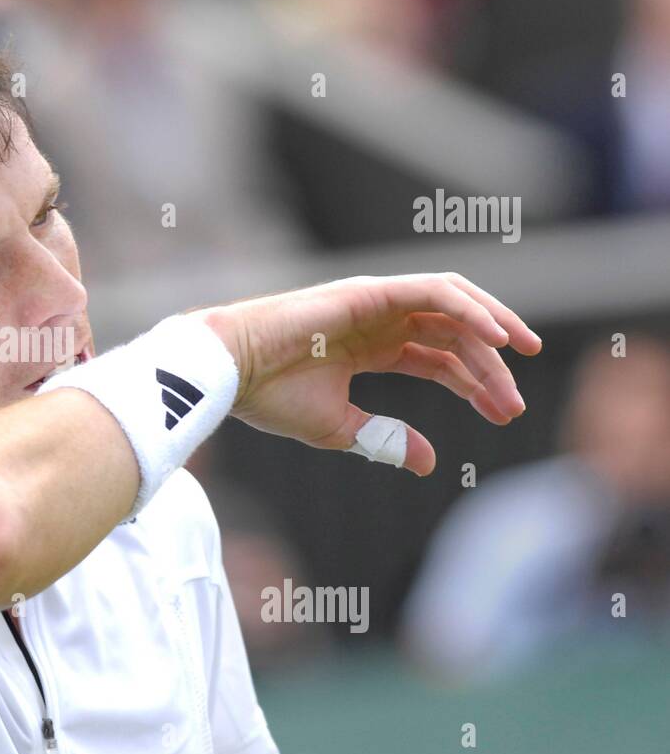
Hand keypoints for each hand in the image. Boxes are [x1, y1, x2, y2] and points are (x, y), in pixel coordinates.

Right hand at [195, 272, 542, 475]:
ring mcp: (376, 301)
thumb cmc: (269, 396)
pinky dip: (470, 309)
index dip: (476, 386)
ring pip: (453, 303)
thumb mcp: (339, 428)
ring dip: (494, 324)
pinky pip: (434, 292)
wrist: (230, 371)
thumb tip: (427, 462)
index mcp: (370, 347)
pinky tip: (496, 338)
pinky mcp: (371, 291)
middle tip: (514, 408)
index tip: (504, 417)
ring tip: (524, 353)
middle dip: (491, 369)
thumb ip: (384, 439)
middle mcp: (378, 319)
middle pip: (454, 335)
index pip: (440, 359)